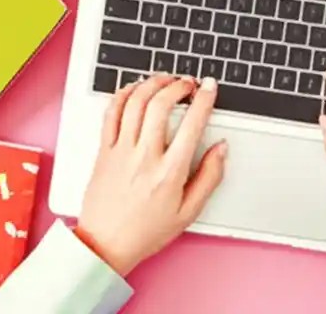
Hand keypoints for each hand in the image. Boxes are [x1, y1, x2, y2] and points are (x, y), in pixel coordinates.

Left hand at [75, 75, 227, 275]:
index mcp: (169, 173)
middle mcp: (144, 157)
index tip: (209, 88)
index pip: (191, 124)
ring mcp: (121, 152)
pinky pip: (111, 113)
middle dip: (178, 85)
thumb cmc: (145, 232)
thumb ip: (209, 177)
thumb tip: (221, 149)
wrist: (105, 245)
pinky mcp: (103, 151)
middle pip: (160, 105)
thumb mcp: (188, 212)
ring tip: (165, 80)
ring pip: (135, 102)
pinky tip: (134, 89)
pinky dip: (124, 94)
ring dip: (153, 83)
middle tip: (188, 83)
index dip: (204, 99)